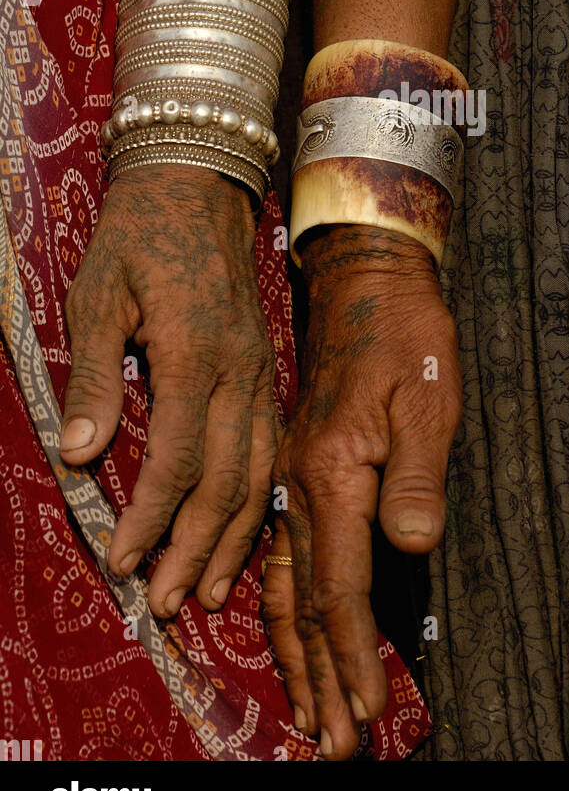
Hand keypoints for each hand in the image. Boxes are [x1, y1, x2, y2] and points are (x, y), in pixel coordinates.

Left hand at [61, 165, 277, 614]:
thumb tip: (78, 453)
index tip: (123, 561)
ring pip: (258, 473)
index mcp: (195, 352)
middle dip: (194, 547)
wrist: (198, 187)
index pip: (178, 456)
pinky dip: (257, 501)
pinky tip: (242, 535)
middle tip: (165, 603)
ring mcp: (260, 373)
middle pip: (226, 479)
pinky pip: (269, 449)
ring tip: (209, 592)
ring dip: (232, 538)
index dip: (150, 516)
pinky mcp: (266, 373)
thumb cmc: (139, 237)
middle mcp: (239, 372)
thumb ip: (93, 376)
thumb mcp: (97, 295)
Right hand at [262, 224, 460, 759]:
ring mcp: (294, 479)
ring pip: (285, 586)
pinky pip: (285, 556)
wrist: (368, 285)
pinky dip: (287, 608)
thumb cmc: (406, 337)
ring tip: (310, 715)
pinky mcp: (299, 473)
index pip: (341, 585)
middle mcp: (300, 485)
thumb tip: (413, 544)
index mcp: (332, 471)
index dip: (352, 655)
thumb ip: (417, 474)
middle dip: (320, 679)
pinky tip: (290, 635)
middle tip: (334, 747)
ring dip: (299, 656)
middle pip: (302, 602)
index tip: (367, 713)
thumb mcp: (427, 397)